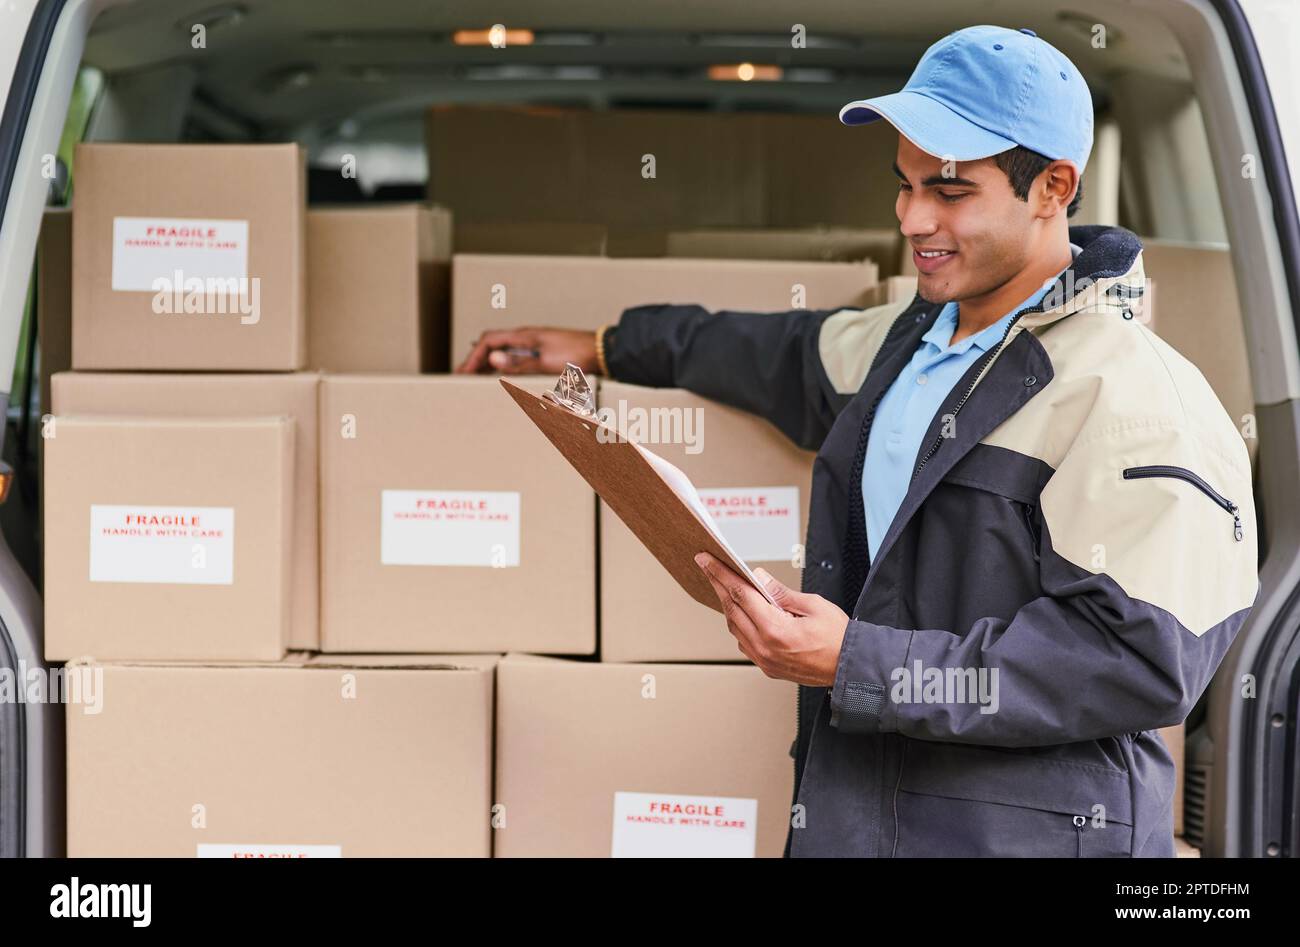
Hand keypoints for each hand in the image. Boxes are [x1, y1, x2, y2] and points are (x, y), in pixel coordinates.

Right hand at [455, 327, 599, 374]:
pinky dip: (505, 367)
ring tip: (477, 377)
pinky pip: (517, 357)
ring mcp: (535, 344)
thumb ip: (518, 363)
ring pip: (504, 352)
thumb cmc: (577, 354)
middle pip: (493, 345)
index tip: (462, 372)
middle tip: (463, 374)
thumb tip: (492, 359)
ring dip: (489, 363)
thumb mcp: (545, 362)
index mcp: (524, 336)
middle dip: (476, 359)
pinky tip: (504, 376)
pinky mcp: (544, 352)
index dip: (473, 356)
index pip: (489, 341)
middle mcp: (527, 338)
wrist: (602, 351)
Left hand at [694, 552, 849, 686]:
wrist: (850, 669)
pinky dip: (739, 623)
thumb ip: (781, 592)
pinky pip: (744, 642)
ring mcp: (763, 659)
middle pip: (732, 609)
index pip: (740, 594)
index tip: (706, 560)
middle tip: (708, 566)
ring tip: (723, 585)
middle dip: (718, 584)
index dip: (720, 573)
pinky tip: (741, 611)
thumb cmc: (838, 637)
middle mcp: (764, 647)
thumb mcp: (813, 605)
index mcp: (774, 629)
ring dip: (728, 604)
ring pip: (735, 627)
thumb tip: (758, 577)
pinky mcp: (767, 667)